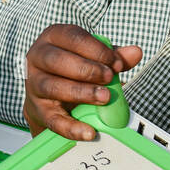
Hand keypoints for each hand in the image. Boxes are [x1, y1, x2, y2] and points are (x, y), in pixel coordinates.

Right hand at [23, 25, 141, 140]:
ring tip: (105, 97)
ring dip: (80, 92)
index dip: (96, 49)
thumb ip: (113, 55)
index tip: (116, 63)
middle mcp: (38, 57)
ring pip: (53, 86)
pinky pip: (53, 119)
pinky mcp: (38, 109)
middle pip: (57, 60)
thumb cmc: (73, 68)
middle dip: (86, 69)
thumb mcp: (92, 56)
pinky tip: (90, 131)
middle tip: (109, 78)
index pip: (72, 37)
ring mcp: (34, 84)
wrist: (49, 94)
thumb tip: (135, 52)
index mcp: (53, 37)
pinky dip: (72, 127)